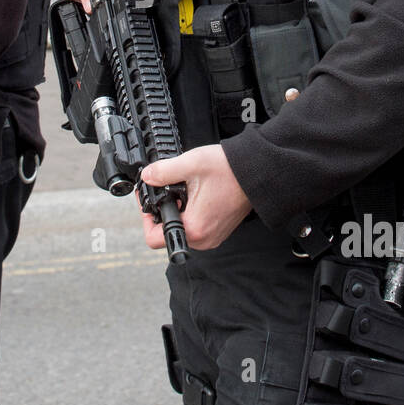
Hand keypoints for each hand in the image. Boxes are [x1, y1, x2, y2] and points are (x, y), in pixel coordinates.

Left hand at [138, 145, 252, 251]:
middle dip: (162, 210)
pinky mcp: (219, 231)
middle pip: (167, 233)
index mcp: (194, 229)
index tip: (149, 197)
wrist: (258, 171)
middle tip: (165, 188)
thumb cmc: (230, 170)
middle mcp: (204, 239)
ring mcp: (213, 236)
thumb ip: (163, 171)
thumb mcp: (191, 164)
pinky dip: (190, 212)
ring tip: (183, 189)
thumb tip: (147, 176)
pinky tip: (195, 194)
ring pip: (182, 229)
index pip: (153, 237)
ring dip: (177, 211)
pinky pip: (196, 227)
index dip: (145, 216)